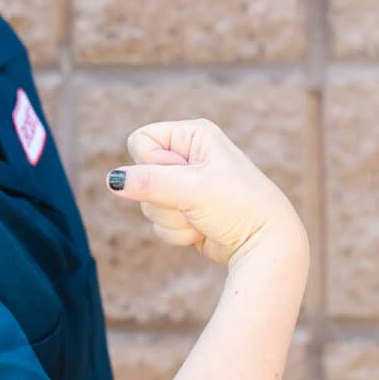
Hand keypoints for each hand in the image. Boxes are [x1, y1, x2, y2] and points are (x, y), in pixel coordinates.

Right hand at [105, 117, 304, 267]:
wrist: (266, 245)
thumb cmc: (238, 207)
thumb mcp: (191, 189)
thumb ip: (148, 182)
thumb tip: (112, 181)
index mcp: (193, 134)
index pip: (139, 140)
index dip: (151, 163)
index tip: (182, 176)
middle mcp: (188, 156)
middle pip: (139, 175)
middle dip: (162, 197)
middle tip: (195, 202)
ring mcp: (185, 186)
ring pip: (146, 203)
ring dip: (170, 218)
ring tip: (201, 218)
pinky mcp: (185, 211)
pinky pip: (158, 222)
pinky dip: (177, 233)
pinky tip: (201, 232)